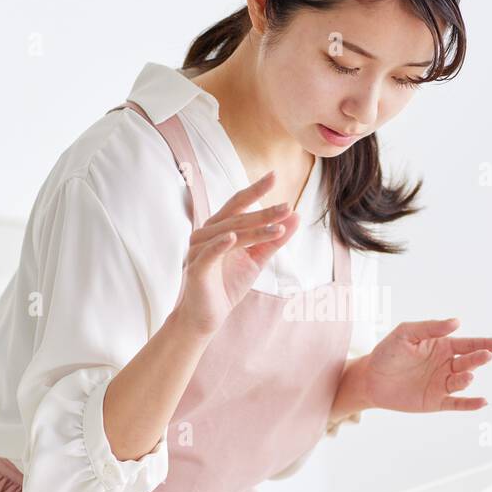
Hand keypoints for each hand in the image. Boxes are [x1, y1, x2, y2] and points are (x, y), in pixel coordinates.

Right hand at [174, 171, 300, 336]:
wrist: (207, 316)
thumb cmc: (228, 284)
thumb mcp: (257, 260)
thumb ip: (274, 239)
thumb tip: (296, 216)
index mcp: (218, 228)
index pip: (238, 204)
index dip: (256, 190)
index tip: (274, 175)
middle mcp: (206, 234)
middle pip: (237, 218)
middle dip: (263, 212)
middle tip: (287, 207)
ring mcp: (198, 250)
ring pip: (228, 234)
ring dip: (253, 230)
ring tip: (277, 228)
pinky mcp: (196, 269)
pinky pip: (209, 253)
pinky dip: (220, 244)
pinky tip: (233, 238)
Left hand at [357, 318, 491, 411]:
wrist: (370, 379)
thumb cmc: (388, 352)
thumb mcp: (406, 333)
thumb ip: (430, 328)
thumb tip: (457, 322)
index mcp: (444, 346)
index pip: (470, 344)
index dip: (488, 343)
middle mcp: (447, 365)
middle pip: (469, 362)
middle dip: (479, 358)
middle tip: (486, 355)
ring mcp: (442, 384)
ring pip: (462, 382)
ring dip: (468, 379)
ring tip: (467, 376)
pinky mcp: (435, 402)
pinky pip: (456, 404)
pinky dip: (470, 404)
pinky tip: (482, 402)